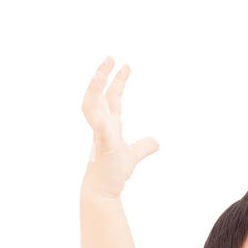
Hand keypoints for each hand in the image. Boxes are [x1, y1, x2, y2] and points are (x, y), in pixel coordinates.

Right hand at [80, 57, 158, 198]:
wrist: (103, 190)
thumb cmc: (113, 172)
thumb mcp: (133, 156)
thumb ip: (144, 146)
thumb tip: (156, 142)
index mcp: (109, 125)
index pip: (112, 98)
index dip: (117, 81)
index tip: (124, 64)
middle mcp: (102, 126)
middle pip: (98, 95)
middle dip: (102, 75)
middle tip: (110, 57)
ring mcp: (100, 136)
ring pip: (92, 108)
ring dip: (94, 91)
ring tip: (99, 75)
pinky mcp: (102, 150)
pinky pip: (101, 135)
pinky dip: (101, 127)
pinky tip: (104, 119)